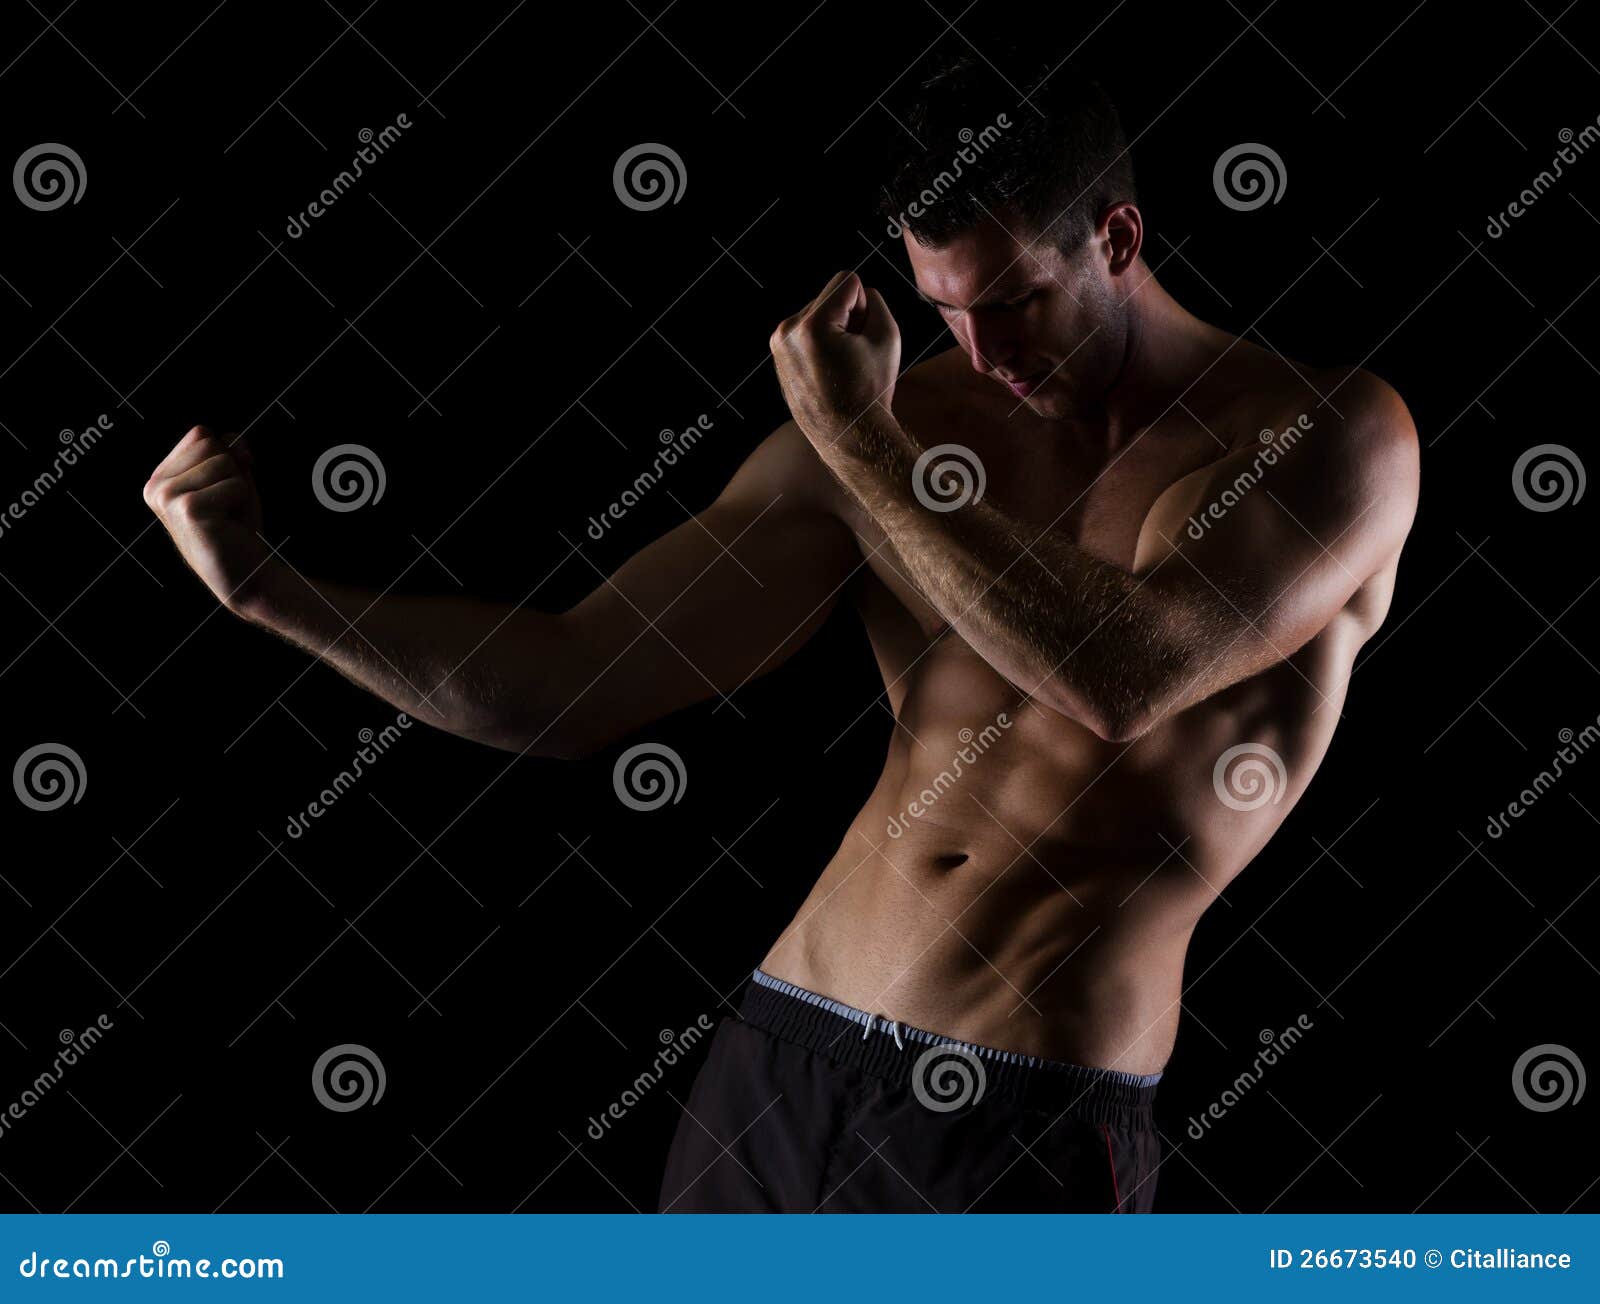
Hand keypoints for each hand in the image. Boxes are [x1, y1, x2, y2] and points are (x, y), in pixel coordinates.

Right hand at [143, 425, 275, 614]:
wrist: (246, 572)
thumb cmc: (238, 526)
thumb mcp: (233, 478)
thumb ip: (230, 450)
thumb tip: (236, 441)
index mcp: (159, 477)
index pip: (200, 433)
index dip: (227, 455)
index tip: (226, 489)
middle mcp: (156, 487)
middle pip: (210, 443)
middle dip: (233, 471)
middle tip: (228, 505)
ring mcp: (168, 498)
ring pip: (224, 461)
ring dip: (239, 487)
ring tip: (228, 515)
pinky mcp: (188, 509)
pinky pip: (235, 484)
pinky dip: (243, 501)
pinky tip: (229, 524)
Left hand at [769, 271, 900, 447]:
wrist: (847, 435)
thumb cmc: (869, 390)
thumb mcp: (888, 336)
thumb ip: (876, 301)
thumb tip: (859, 293)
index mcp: (811, 325)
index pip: (846, 281)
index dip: (865, 305)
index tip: (864, 336)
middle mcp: (787, 331)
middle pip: (830, 296)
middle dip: (848, 316)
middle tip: (855, 354)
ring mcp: (779, 344)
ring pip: (818, 312)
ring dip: (834, 328)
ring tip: (842, 363)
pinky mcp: (779, 354)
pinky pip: (807, 331)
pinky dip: (821, 342)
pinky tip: (829, 369)